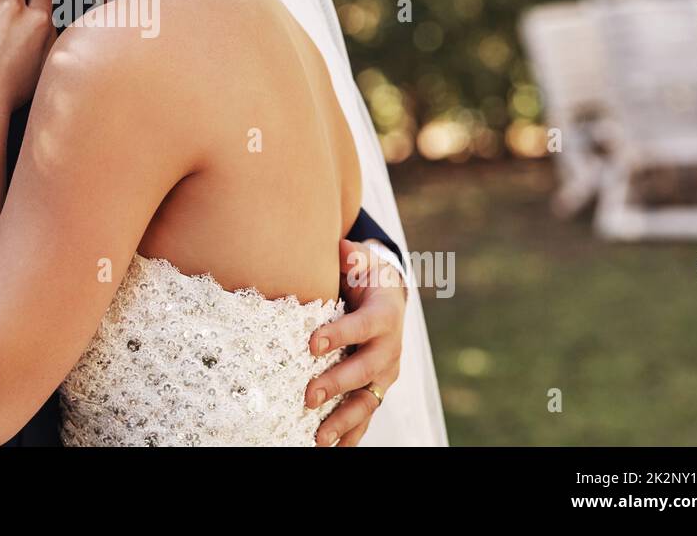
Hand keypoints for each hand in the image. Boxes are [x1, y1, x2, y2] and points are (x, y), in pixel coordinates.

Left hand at [304, 238, 406, 446]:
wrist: (388, 296)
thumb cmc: (365, 276)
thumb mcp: (360, 260)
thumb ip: (349, 257)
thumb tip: (338, 246)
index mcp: (384, 314)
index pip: (362, 326)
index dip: (340, 334)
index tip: (312, 343)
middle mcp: (389, 348)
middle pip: (365, 370)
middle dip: (337, 384)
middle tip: (308, 395)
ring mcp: (385, 373)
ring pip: (367, 401)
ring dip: (343, 421)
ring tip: (318, 437)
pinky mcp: (376, 389)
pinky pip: (365, 415)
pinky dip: (351, 435)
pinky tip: (331, 449)